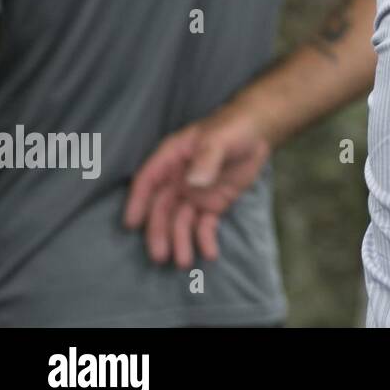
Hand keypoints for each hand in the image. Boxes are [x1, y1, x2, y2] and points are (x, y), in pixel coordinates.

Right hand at [123, 103, 270, 267]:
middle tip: (160, 256)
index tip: (131, 224)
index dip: (138, 201)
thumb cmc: (234, 128)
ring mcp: (194, 193)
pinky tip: (209, 253)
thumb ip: (206, 159)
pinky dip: (205, 239)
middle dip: (160, 232)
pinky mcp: (212, 203)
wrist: (259, 133)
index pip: (148, 181)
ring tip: (184, 262)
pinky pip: (204, 224)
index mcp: (172, 158)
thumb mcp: (220, 139)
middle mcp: (178, 179)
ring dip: (181, 241)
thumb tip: (193, 182)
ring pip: (181, 221)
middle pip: (162, 209)